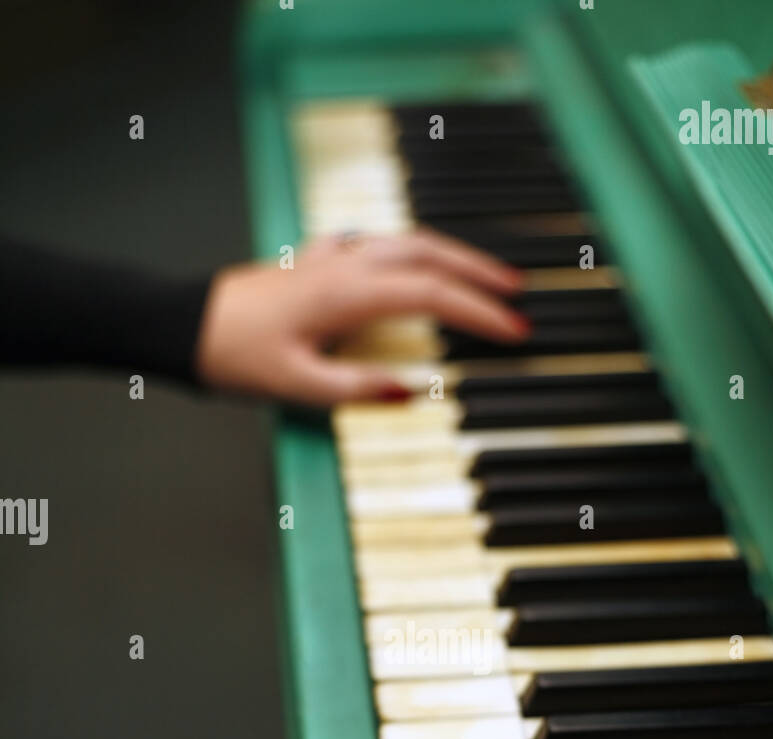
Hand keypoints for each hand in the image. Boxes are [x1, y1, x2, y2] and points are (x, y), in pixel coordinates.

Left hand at [193, 228, 526, 405]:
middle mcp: (345, 265)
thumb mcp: (297, 385)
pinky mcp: (314, 262)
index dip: (479, 312)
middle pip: (429, 254)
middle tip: (516, 292)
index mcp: (348, 293)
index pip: (433, 295)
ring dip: (449, 255)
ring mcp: (330, 258)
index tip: (513, 330)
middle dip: (479, 273)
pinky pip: (373, 242)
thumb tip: (410, 392)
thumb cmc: (234, 355)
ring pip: (405, 240)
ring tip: (480, 275)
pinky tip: (406, 258)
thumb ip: (357, 390)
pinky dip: (405, 248)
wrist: (184, 325)